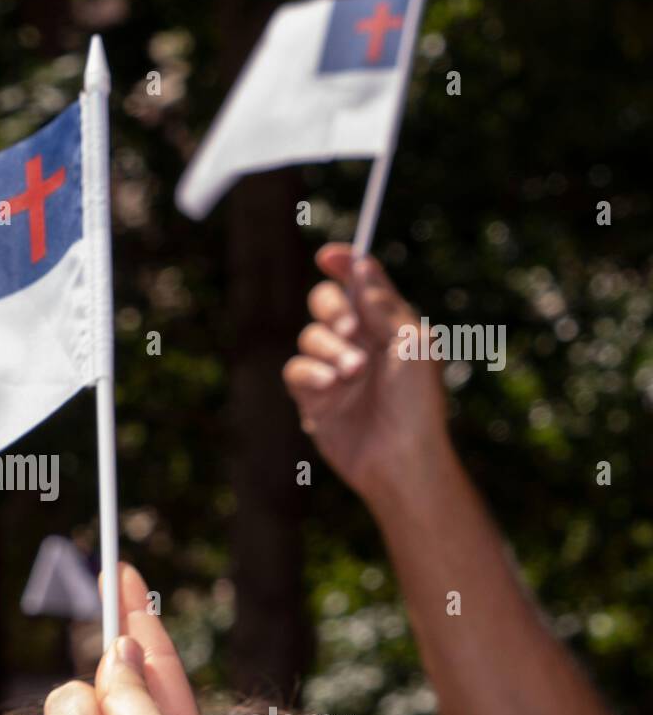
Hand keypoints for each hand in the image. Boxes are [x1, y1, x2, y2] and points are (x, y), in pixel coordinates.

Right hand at [282, 243, 448, 503]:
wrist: (401, 457)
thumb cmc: (418, 402)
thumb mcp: (410, 342)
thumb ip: (382, 302)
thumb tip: (360, 264)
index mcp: (386, 325)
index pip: (359, 283)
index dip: (343, 264)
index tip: (328, 256)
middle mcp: (357, 343)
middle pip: (325, 303)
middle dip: (331, 309)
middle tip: (350, 328)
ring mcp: (332, 369)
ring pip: (309, 337)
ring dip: (329, 349)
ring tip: (352, 373)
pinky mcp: (312, 397)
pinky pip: (296, 370)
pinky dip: (311, 373)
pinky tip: (331, 387)